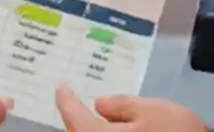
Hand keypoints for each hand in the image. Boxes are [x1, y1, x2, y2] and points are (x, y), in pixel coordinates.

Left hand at [54, 86, 206, 130]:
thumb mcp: (152, 110)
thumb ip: (122, 106)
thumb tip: (99, 104)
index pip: (75, 118)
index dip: (66, 101)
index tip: (61, 87)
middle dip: (74, 120)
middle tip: (72, 102)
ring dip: (88, 129)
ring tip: (92, 116)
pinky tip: (112, 130)